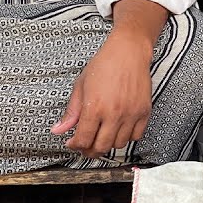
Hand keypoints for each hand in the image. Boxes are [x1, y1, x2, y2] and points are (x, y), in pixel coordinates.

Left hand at [51, 32, 152, 157]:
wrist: (128, 51)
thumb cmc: (104, 65)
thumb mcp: (81, 86)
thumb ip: (71, 112)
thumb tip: (58, 130)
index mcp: (94, 107)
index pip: (83, 140)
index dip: (76, 145)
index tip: (73, 143)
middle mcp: (113, 113)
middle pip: (101, 147)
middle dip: (90, 150)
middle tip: (86, 145)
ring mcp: (131, 114)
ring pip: (119, 144)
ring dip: (109, 143)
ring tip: (103, 135)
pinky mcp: (144, 111)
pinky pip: (136, 136)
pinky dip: (127, 137)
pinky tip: (119, 129)